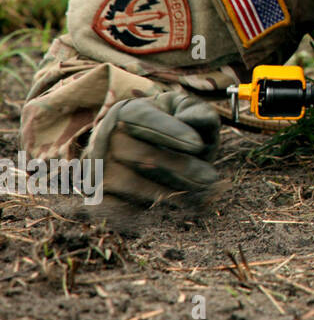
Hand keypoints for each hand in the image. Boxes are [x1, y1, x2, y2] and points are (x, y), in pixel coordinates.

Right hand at [85, 92, 220, 206]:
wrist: (136, 151)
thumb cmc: (170, 128)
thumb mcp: (184, 111)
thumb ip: (196, 112)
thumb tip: (195, 124)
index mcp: (126, 111)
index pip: (143, 119)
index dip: (170, 132)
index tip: (199, 145)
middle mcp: (104, 138)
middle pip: (140, 155)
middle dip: (179, 167)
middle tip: (210, 177)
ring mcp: (97, 168)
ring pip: (131, 183)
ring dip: (168, 190)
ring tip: (201, 191)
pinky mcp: (98, 196)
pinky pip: (120, 207)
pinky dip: (149, 208)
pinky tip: (178, 207)